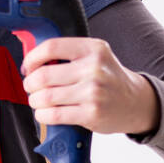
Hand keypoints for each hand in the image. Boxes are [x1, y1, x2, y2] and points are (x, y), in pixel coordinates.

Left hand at [20, 37, 157, 135]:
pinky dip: (43, 115)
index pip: (51, 47)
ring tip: (38, 101)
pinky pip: (54, 115)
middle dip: (30, 84)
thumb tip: (33, 60)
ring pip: (45, 97)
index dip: (32, 58)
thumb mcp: (96, 56)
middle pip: (44, 75)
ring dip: (35, 101)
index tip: (28, 67)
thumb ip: (69, 54)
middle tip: (31, 87)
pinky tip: (46, 113)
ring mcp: (93, 92)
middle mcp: (94, 68)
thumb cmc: (110, 78)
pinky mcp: (91, 114)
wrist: (135, 102)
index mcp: (93, 48)